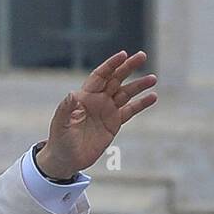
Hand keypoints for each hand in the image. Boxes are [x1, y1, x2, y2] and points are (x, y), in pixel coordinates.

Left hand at [36, 49, 157, 178]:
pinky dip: (141, 104)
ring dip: (139, 85)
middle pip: (115, 79)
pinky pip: (130, 111)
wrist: (67, 159)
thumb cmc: (60, 140)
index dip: (110, 65)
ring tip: (153, 78)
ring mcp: (107, 111)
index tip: (123, 55)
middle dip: (128, 67)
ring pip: (125, 93)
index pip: (99, 76)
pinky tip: (153, 97)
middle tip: (142, 56)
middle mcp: (97, 100)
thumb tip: (72, 94)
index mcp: (84, 97)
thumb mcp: (61, 124)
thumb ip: (66, 109)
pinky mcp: (114, 123)